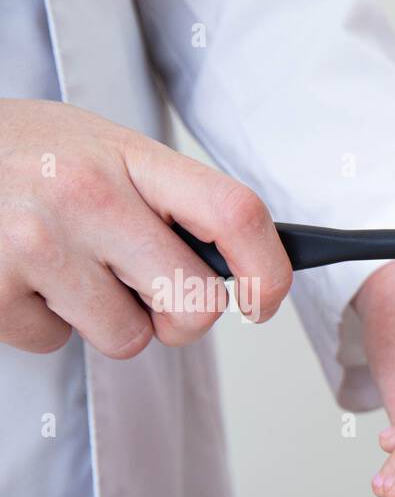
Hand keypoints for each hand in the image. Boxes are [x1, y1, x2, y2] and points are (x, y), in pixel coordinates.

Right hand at [0, 99, 291, 355]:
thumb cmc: (26, 161)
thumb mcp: (102, 153)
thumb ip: (168, 202)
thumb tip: (243, 272)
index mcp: (127, 156)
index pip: (235, 215)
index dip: (267, 271)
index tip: (263, 301)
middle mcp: (86, 195)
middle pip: (195, 303)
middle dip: (179, 317)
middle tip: (144, 294)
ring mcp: (35, 242)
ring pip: (127, 339)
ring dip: (104, 320)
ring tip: (64, 269)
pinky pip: (55, 343)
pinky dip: (43, 323)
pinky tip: (19, 276)